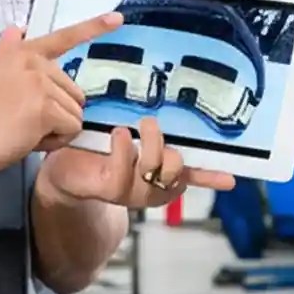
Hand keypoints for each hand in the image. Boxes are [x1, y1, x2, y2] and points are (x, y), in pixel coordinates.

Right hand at [0, 12, 122, 175]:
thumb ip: (8, 51)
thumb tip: (16, 28)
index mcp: (23, 53)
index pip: (65, 36)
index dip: (94, 26)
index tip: (116, 18)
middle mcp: (33, 62)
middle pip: (76, 93)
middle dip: (57, 114)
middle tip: (24, 120)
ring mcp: (39, 83)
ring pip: (76, 113)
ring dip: (55, 130)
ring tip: (23, 129)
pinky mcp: (44, 107)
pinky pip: (71, 129)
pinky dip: (55, 141)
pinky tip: (28, 138)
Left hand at [37, 117, 235, 209]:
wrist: (62, 166)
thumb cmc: (98, 146)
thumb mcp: (129, 134)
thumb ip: (152, 125)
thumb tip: (174, 104)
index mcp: (160, 173)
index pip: (193, 175)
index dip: (211, 176)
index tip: (230, 177)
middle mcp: (150, 185)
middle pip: (176, 171)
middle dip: (168, 150)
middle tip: (151, 125)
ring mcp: (131, 190)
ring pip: (152, 171)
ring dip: (146, 146)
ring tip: (132, 126)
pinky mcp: (109, 188)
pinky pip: (123, 172)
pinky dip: (123, 151)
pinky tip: (120, 136)